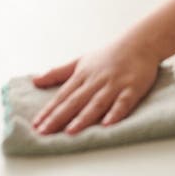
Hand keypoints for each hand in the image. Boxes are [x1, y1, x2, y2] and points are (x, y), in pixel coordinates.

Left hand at [31, 35, 159, 134]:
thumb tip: (35, 80)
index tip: (36, 125)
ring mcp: (114, 84)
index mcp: (83, 75)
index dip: (49, 110)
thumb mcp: (80, 61)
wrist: (139, 43)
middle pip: (76, 101)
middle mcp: (96, 80)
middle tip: (44, 132)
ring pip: (97, 103)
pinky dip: (115, 113)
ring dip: (83, 117)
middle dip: (59, 117)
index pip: (62, 95)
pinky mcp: (132, 88)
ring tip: (70, 131)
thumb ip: (58, 73)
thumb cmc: (108, 55)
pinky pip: (123, 102)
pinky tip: (107, 124)